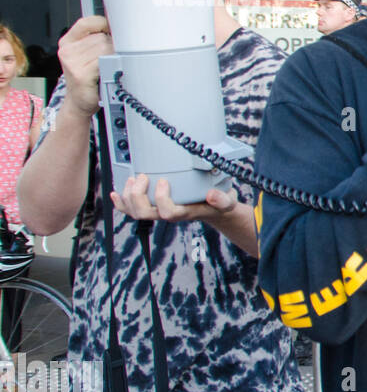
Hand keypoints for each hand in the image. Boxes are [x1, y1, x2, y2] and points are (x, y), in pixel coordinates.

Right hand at [57, 16, 114, 116]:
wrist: (79, 102)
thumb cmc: (87, 78)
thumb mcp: (86, 55)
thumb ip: (95, 39)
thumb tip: (116, 26)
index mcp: (67, 42)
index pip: (87, 22)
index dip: (103, 24)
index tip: (111, 31)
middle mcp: (67, 50)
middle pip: (101, 36)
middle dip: (111, 46)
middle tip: (110, 60)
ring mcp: (71, 62)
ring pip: (105, 48)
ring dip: (112, 57)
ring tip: (107, 68)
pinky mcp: (80, 73)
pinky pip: (104, 61)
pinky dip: (110, 67)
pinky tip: (106, 73)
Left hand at [110, 175, 238, 221]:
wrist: (213, 208)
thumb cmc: (218, 203)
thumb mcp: (227, 201)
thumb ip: (222, 200)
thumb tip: (212, 195)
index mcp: (184, 213)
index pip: (167, 213)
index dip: (160, 199)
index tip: (163, 181)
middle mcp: (168, 214)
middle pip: (144, 214)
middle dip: (137, 195)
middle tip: (142, 177)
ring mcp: (158, 211)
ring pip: (134, 212)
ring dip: (127, 196)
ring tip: (132, 179)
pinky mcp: (153, 206)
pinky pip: (131, 209)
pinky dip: (120, 202)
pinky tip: (115, 193)